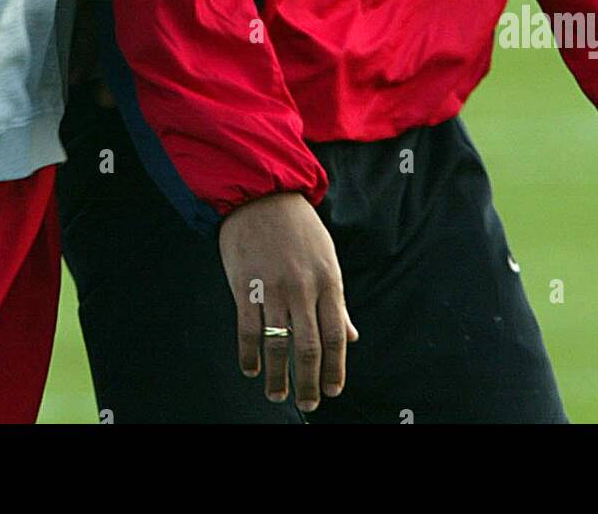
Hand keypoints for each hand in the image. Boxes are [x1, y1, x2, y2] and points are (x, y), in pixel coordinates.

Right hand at [218, 191, 356, 411]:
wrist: (263, 194)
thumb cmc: (300, 228)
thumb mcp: (327, 258)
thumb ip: (337, 301)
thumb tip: (352, 336)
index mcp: (328, 281)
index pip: (336, 336)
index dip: (335, 369)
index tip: (333, 391)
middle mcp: (303, 288)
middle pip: (309, 348)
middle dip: (310, 382)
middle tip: (309, 403)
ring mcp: (273, 288)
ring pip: (277, 344)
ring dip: (278, 376)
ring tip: (277, 394)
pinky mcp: (245, 286)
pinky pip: (248, 330)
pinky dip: (249, 355)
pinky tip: (251, 369)